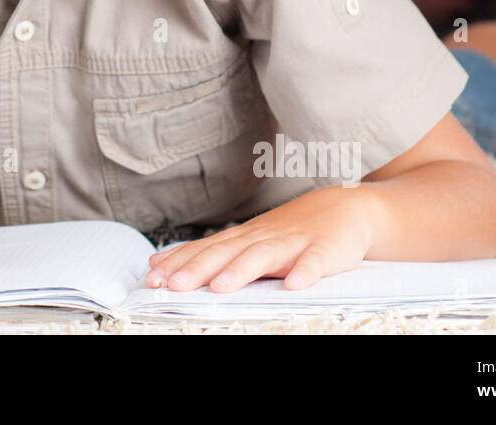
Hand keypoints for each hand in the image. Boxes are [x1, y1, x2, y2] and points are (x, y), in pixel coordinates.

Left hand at [145, 185, 385, 292]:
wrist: (343, 208)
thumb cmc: (288, 232)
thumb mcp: (244, 240)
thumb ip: (205, 253)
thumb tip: (156, 264)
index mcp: (242, 239)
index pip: (204, 250)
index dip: (178, 264)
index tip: (151, 279)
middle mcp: (262, 238)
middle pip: (226, 252)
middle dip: (198, 269)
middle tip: (174, 286)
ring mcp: (294, 242)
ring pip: (264, 256)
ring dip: (241, 270)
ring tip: (220, 287)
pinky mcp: (326, 250)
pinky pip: (315, 261)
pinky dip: (306, 271)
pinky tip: (296, 285)